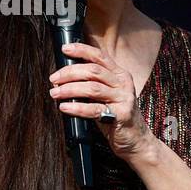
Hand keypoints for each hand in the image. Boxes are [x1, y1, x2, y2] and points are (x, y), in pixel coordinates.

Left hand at [49, 42, 156, 160]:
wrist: (136, 140)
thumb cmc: (116, 116)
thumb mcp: (106, 96)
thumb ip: (92, 84)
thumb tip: (64, 78)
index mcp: (120, 75)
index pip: (100, 56)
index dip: (81, 50)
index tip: (65, 49)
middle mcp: (123, 83)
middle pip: (92, 71)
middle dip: (69, 73)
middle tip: (54, 79)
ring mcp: (124, 99)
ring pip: (92, 88)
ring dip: (69, 89)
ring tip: (55, 93)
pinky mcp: (121, 115)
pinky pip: (94, 109)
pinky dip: (76, 107)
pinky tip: (65, 107)